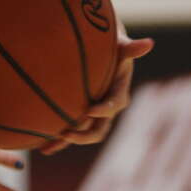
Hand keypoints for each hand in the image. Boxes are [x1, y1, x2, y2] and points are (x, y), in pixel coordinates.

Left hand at [37, 32, 152, 155]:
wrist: (102, 53)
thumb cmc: (112, 46)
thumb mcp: (121, 46)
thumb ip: (131, 48)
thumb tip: (149, 43)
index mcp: (119, 93)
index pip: (114, 104)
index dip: (103, 109)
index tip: (89, 110)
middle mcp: (107, 109)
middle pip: (99, 129)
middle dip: (84, 135)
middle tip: (66, 132)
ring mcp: (94, 115)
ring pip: (82, 134)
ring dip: (65, 142)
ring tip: (47, 147)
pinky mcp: (80, 116)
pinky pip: (70, 130)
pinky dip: (57, 140)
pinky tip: (42, 147)